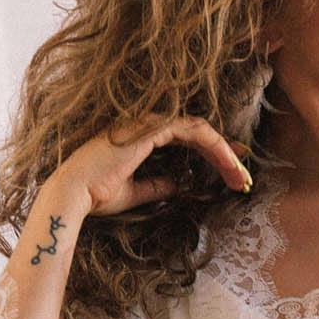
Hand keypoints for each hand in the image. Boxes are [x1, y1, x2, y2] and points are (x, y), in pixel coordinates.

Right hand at [47, 113, 252, 219]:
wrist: (74, 195)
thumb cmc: (96, 195)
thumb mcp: (135, 192)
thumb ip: (157, 185)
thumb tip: (177, 186)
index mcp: (140, 136)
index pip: (187, 136)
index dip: (213, 152)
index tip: (233, 170)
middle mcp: (145, 124)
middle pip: (198, 132)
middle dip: (226, 154)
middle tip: (244, 177)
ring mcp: (148, 123)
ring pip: (200, 130)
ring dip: (225, 152)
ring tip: (241, 176)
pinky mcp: (151, 128)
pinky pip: (193, 131)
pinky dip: (215, 145)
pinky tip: (229, 162)